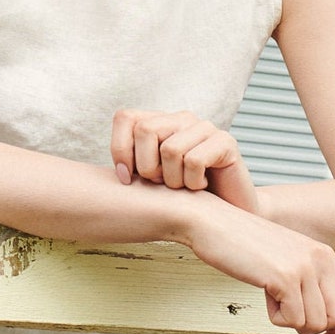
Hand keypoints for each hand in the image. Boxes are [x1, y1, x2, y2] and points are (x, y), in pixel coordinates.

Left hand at [110, 108, 259, 212]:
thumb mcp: (150, 181)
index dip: (120, 149)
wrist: (227, 216)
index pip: (125, 117)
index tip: (125, 178)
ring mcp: (205, 127)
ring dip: (173, 180)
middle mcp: (182, 118)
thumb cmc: (183, 200)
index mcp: (160, 123)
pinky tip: (202, 186)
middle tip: (162, 184)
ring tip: (184, 187)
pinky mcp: (226, 141)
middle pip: (146, 130)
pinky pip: (195, 160)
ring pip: (170, 149)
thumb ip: (130, 168)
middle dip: (147, 167)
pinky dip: (194, 183)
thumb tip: (108, 174)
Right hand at [181, 196, 334, 333]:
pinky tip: (264, 295)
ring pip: (316, 324)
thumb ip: (309, 283)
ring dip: (291, 322)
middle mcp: (322, 259)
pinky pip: (293, 321)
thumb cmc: (242, 244)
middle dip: (315, 332)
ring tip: (272, 298)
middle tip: (289, 319)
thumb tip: (324, 325)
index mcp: (326, 256)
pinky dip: (276, 319)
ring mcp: (305, 267)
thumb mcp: (287, 260)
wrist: (211, 221)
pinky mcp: (285, 277)